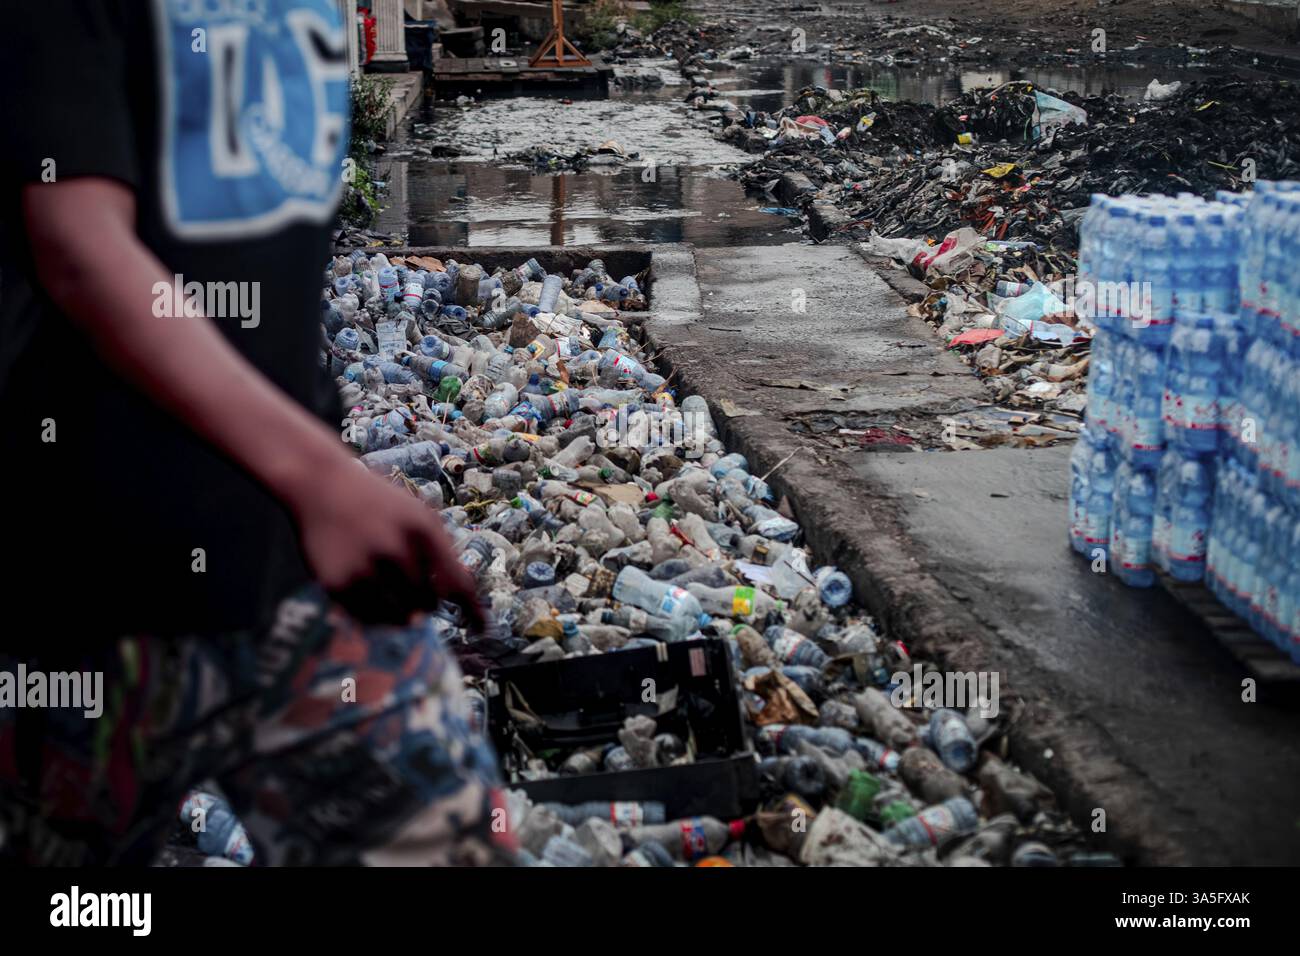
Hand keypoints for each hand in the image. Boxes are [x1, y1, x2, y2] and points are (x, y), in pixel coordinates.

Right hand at [289, 456, 484, 629]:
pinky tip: (374, 595)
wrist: (320, 486)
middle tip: (411, 584)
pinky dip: (378, 616)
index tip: (481, 629)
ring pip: (401, 616)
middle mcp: (394, 549)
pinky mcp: (337, 584)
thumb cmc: (378, 503)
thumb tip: (461, 591)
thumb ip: (442, 549)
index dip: (471, 610)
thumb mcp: (417, 514)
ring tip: (394, 592)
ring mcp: (364, 568)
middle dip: (427, 600)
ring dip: (405, 612)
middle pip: (428, 602)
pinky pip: (369, 619)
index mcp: (421, 529)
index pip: (456, 581)